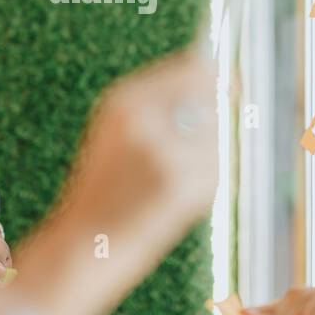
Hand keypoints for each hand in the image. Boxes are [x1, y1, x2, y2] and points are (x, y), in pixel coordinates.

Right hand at [16, 45, 217, 314]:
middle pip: (213, 100)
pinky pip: (216, 171)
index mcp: (124, 100)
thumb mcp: (118, 133)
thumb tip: (222, 81)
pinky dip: (204, 185)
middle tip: (190, 150)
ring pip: (218, 137)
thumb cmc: (105, 191)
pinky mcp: (181, 184)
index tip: (232, 87)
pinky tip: (173, 202)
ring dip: (208, 157)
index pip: (194, 68)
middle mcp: (144, 118)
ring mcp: (165, 150)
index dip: (218, 78)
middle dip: (215, 119)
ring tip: (170, 182)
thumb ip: (162, 105)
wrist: (83, 246)